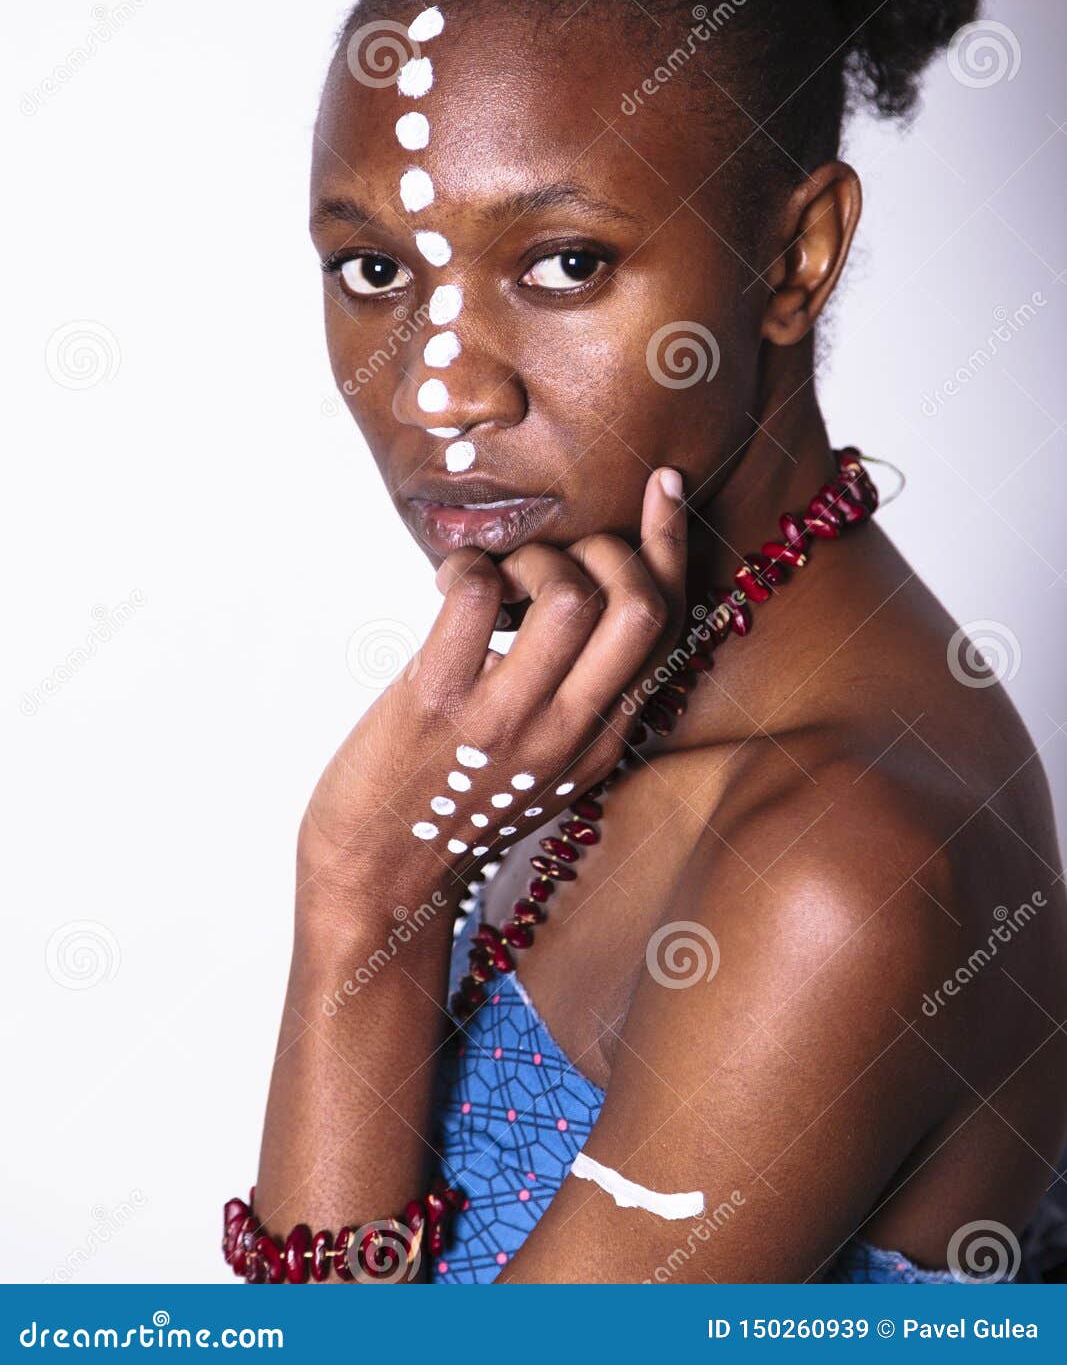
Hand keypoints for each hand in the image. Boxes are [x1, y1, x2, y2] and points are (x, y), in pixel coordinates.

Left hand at [299, 468, 686, 904]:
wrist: (379, 880)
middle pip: (641, 608)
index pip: (669, 629)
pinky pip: (475, 597)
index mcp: (604, 739)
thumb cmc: (455, 806)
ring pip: (570, 598)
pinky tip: (446, 583)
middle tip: (549, 561)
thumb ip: (581, 699)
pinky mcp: (438, 705)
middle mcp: (569, 731)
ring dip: (533, 558)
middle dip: (606, 550)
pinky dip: (467, 566)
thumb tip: (586, 602)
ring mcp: (506, 721)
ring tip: (497, 578)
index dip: (670, 547)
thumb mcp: (547, 765)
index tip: (661, 485)